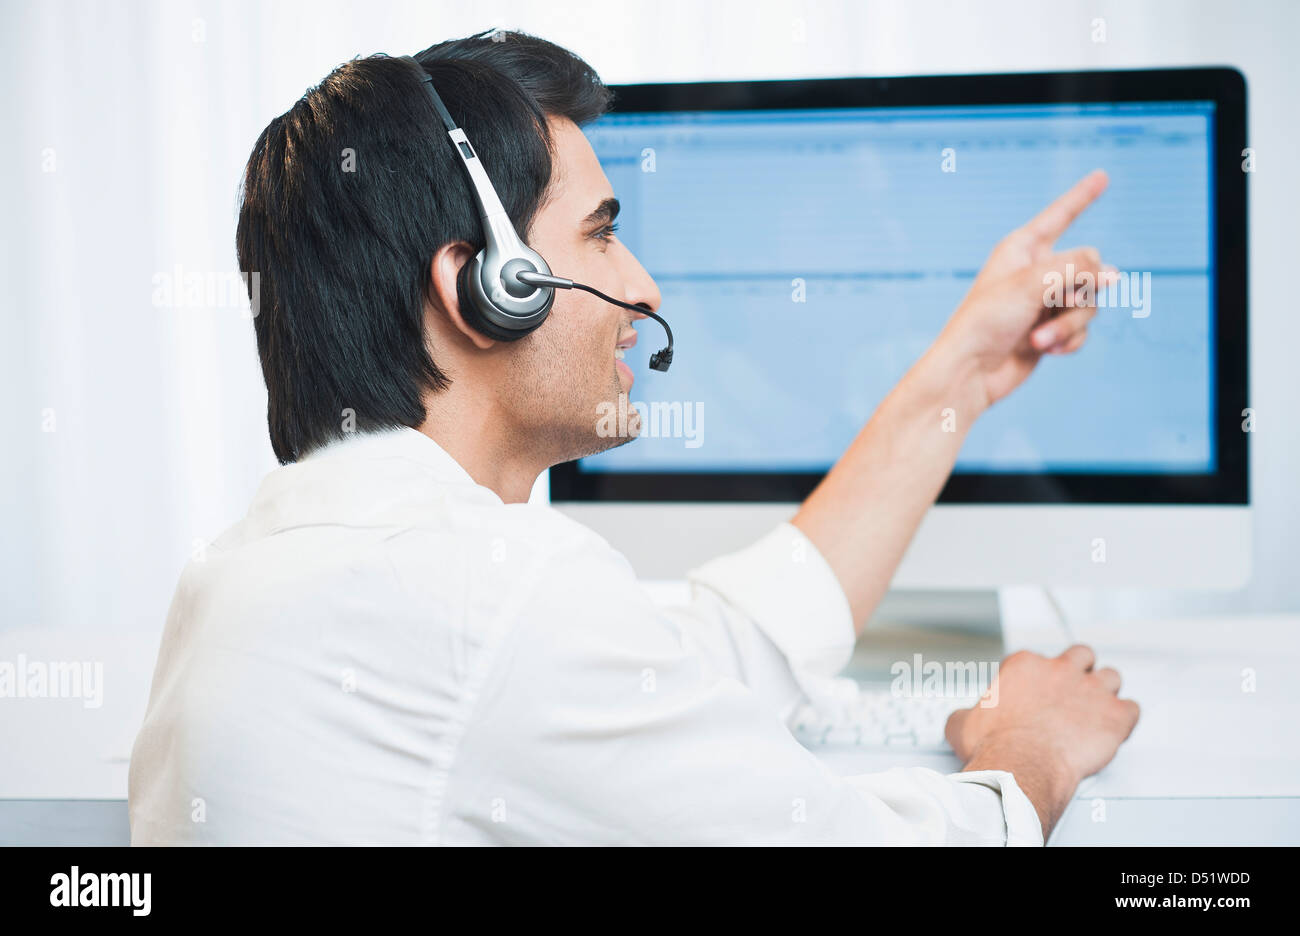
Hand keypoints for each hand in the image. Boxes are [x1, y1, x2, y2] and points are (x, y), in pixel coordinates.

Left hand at [938, 170, 1118, 408]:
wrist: (970, 371)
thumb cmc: (987, 321)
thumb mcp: (1031, 284)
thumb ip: (1077, 269)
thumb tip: (1115, 273)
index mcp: (1023, 248)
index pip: (1060, 215)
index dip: (1082, 196)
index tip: (1103, 175)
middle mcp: (1037, 271)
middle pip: (1090, 268)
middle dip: (1080, 291)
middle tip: (1061, 303)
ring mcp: (1045, 302)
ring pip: (1089, 303)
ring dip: (1069, 324)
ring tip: (1039, 339)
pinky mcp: (1051, 330)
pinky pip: (1081, 329)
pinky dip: (1068, 341)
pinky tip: (1047, 351)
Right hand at [948, 645, 1139, 832]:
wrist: (1020, 767)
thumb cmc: (995, 746)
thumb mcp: (962, 725)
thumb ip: (966, 715)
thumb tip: (961, 720)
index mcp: (1025, 666)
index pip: (1037, 659)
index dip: (1038, 678)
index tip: (1035, 693)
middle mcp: (1060, 671)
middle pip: (1081, 655)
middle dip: (1080, 669)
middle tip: (1074, 689)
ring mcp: (1091, 691)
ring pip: (1111, 676)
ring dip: (1106, 691)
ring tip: (1099, 708)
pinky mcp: (1114, 716)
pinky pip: (1132, 709)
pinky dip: (1127, 719)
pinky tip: (1118, 728)